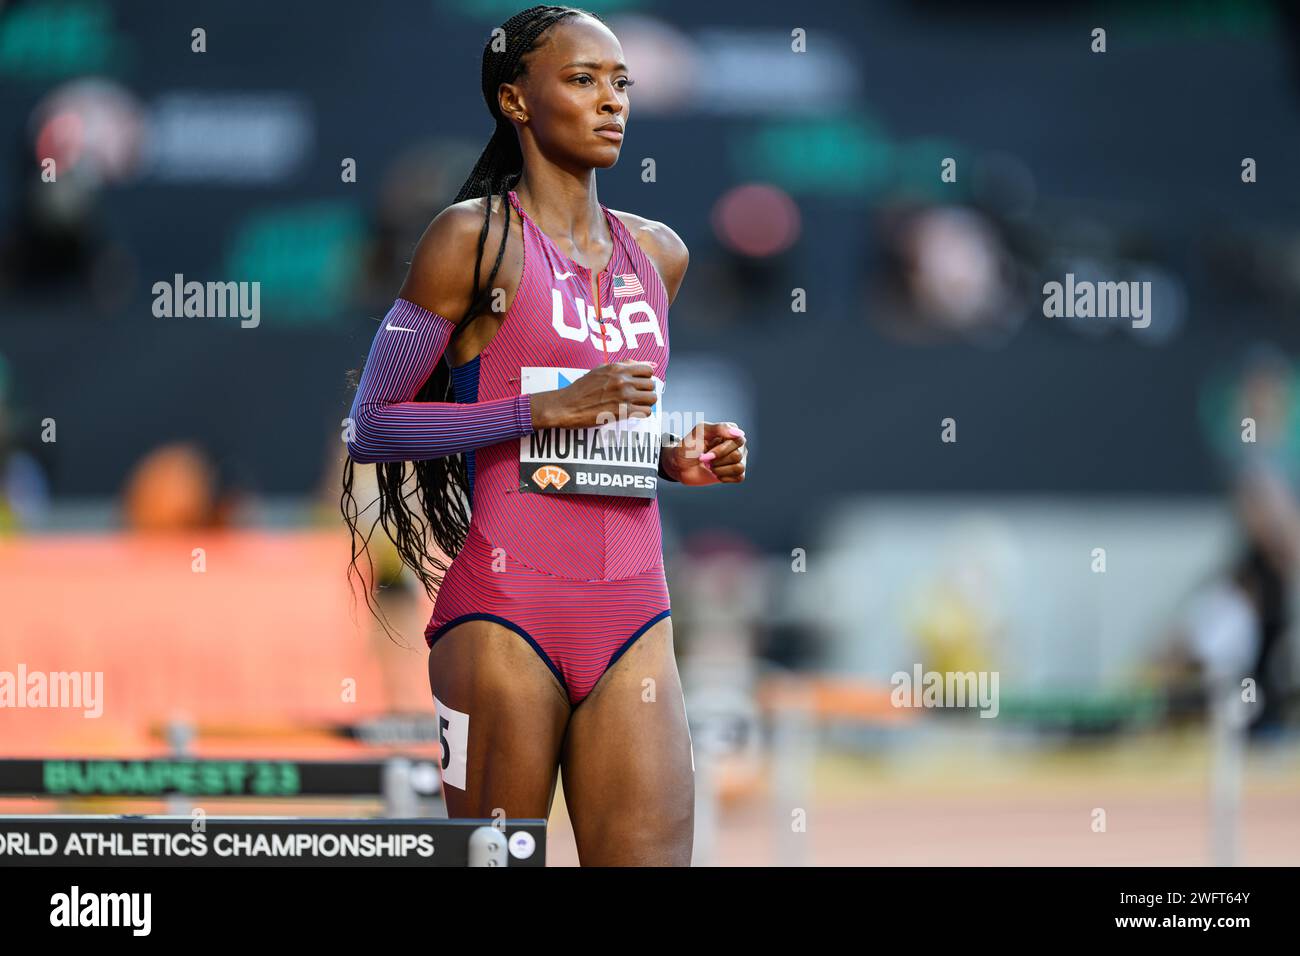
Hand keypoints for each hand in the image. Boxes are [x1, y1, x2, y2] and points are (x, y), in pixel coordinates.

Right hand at [529, 361, 657, 428]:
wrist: (567, 406)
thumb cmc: (582, 388)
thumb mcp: (601, 370)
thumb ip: (624, 365)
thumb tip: (647, 363)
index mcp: (618, 368)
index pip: (648, 370)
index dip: (645, 377)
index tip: (638, 383)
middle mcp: (623, 380)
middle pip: (651, 385)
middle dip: (646, 391)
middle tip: (636, 396)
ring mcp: (623, 396)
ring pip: (652, 398)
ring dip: (646, 402)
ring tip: (635, 404)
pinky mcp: (622, 412)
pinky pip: (646, 412)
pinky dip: (641, 413)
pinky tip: (632, 412)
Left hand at [667, 422, 746, 485]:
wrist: (680, 466)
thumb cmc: (689, 447)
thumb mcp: (699, 432)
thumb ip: (718, 428)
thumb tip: (739, 432)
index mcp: (731, 432)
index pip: (738, 440)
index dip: (721, 450)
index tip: (706, 452)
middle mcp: (738, 445)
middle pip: (737, 455)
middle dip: (717, 460)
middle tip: (705, 458)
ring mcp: (738, 459)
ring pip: (739, 467)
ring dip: (720, 469)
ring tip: (710, 466)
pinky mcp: (735, 474)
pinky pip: (739, 477)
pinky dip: (724, 477)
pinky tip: (715, 473)